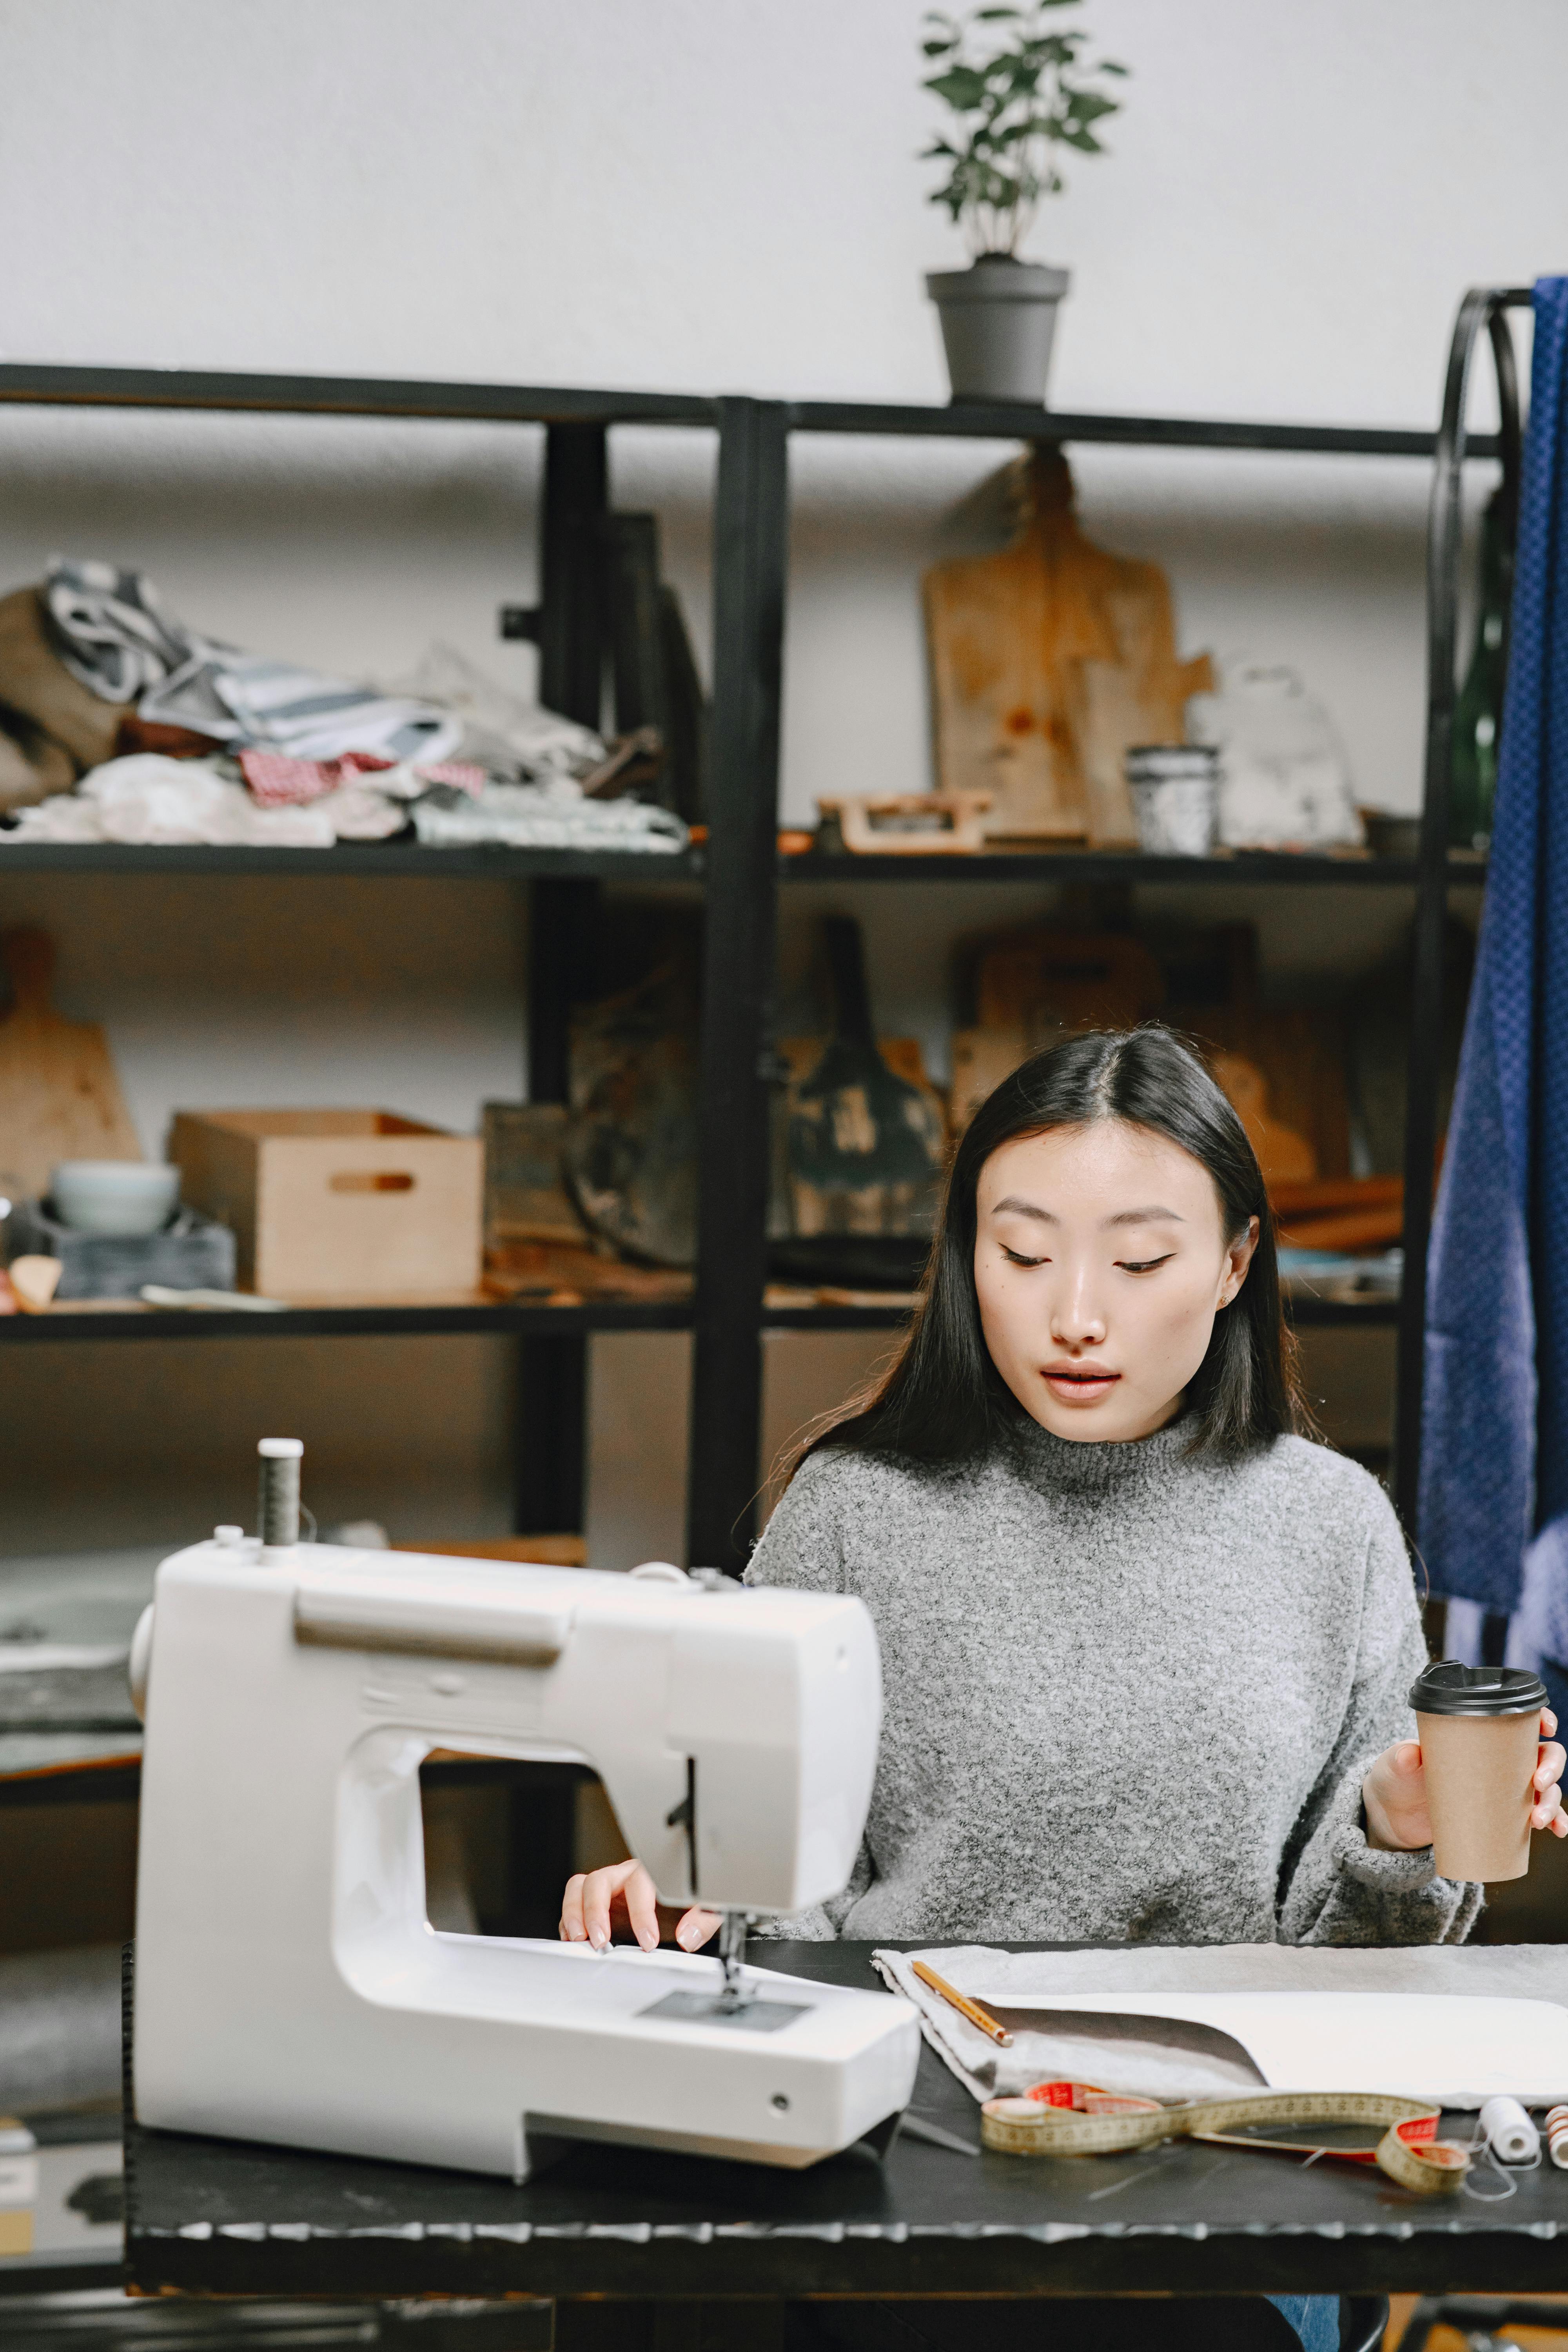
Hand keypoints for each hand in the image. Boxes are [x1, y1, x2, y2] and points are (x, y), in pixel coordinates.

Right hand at [559, 1857, 720, 1952]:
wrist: (680, 1907)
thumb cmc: (688, 1903)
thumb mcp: (705, 1908)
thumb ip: (701, 1920)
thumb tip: (687, 1936)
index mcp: (649, 1873)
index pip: (638, 1885)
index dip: (640, 1913)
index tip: (648, 1942)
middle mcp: (623, 1878)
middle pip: (598, 1881)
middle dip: (595, 1910)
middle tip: (601, 1940)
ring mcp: (606, 1892)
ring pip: (579, 1888)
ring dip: (574, 1913)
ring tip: (579, 1939)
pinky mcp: (594, 1908)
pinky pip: (573, 1908)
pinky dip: (568, 1922)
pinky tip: (574, 1940)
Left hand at [1363, 1708, 1566, 1850]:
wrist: (1395, 1815)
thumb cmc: (1398, 1777)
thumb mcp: (1396, 1765)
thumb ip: (1401, 1758)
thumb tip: (1411, 1754)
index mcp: (1476, 1735)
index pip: (1517, 1720)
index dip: (1539, 1718)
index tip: (1546, 1726)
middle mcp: (1498, 1758)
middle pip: (1542, 1753)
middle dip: (1551, 1766)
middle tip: (1538, 1783)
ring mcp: (1504, 1786)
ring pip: (1546, 1786)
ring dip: (1552, 1800)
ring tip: (1538, 1820)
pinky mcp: (1504, 1813)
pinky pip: (1540, 1813)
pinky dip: (1555, 1820)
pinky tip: (1558, 1830)